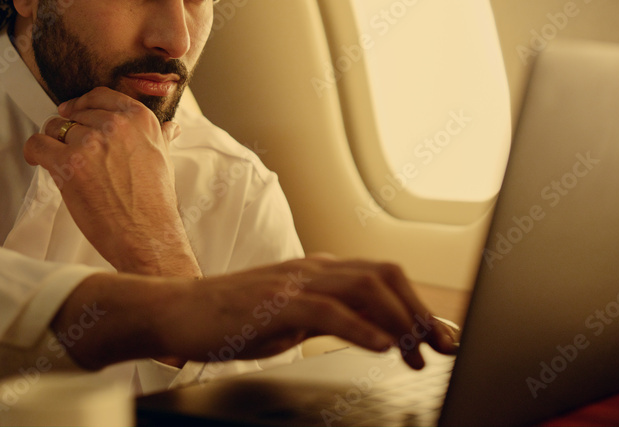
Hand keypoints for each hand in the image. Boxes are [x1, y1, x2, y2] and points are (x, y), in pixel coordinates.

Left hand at [23, 87, 199, 276]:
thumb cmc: (155, 202)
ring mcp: (90, 142)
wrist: (147, 234)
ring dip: (53, 143)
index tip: (75, 112)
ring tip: (60, 160)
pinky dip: (34, 152)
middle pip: (76, 114)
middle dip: (70, 130)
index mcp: (139, 118)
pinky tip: (38, 160)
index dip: (84, 104)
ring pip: (54, 128)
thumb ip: (161, 137)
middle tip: (72, 149)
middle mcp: (115, 124)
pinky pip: (37, 144)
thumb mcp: (164, 159)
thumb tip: (171, 127)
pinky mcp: (68, 163)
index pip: (100, 96)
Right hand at [53, 257, 460, 370]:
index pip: (382, 277)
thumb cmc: (230, 317)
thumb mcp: (292, 318)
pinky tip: (381, 346)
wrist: (176, 311)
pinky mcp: (273, 303)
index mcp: (319, 271)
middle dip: (420, 310)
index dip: (418, 304)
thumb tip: (374, 332)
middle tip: (442, 346)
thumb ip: (331, 318)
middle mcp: (312, 268)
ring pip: (363, 287)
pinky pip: (327, 311)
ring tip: (417, 350)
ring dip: (398, 319)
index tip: (440, 337)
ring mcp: (293, 282)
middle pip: (383, 276)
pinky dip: (360, 327)